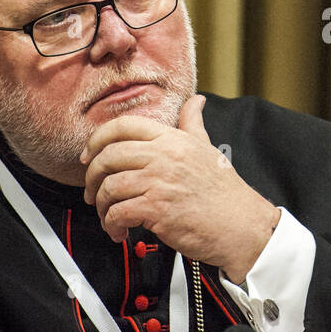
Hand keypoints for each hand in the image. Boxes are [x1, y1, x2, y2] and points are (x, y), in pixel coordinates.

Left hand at [80, 94, 280, 281]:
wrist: (241, 225)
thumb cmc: (225, 192)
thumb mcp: (207, 148)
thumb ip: (193, 123)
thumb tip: (195, 101)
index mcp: (172, 139)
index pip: (123, 126)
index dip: (97, 140)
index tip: (89, 156)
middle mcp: (164, 156)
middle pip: (108, 156)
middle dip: (93, 178)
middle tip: (94, 192)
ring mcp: (160, 181)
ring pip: (109, 187)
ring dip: (102, 207)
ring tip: (109, 217)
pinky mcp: (157, 208)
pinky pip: (118, 213)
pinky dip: (112, 225)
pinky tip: (120, 230)